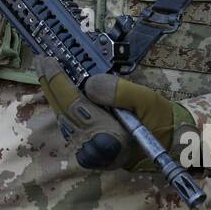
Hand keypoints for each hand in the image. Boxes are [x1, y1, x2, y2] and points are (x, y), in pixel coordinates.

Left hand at [35, 55, 178, 170]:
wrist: (169, 145)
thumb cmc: (160, 121)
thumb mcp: (147, 101)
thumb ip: (119, 92)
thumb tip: (90, 83)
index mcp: (109, 140)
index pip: (75, 107)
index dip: (59, 82)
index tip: (50, 61)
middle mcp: (93, 149)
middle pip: (62, 111)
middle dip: (49, 83)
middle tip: (41, 58)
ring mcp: (87, 152)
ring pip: (62, 116)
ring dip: (52, 91)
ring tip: (45, 67)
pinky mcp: (86, 149)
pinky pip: (68, 121)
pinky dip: (61, 101)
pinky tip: (57, 85)